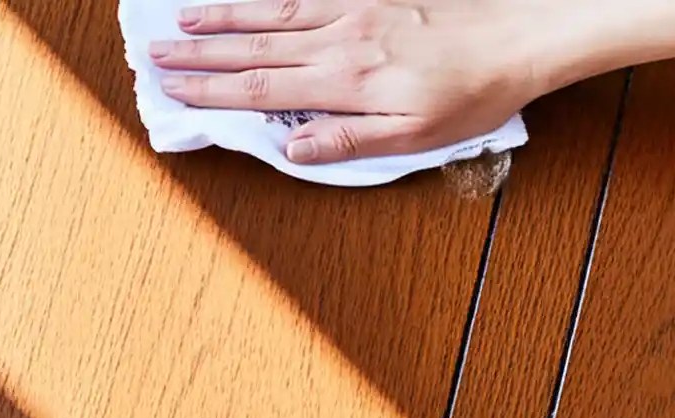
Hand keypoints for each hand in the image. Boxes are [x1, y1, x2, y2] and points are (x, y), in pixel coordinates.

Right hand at [148, 0, 578, 163]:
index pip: (260, 88)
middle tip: (155, 53)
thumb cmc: (472, 94)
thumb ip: (347, 141)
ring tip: (183, 19)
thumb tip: (291, 148)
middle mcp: (339, 41)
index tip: (172, 87)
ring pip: (272, 13)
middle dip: (199, 52)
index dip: (210, 89)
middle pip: (253, 48)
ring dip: (223, 17)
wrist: (519, 34)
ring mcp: (352, 10)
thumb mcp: (414, 138)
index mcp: (345, 84)